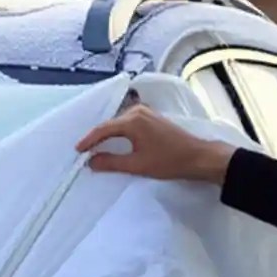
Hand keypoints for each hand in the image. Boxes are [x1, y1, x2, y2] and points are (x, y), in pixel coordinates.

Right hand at [76, 101, 236, 184]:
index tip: (77, 151)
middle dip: (96, 136)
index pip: (103, 129)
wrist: (199, 157)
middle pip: (110, 123)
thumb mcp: (137, 165)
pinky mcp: (152, 117)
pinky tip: (115, 140)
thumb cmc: (169, 161)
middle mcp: (138, 111)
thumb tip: (91, 161)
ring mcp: (146, 112)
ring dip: (108, 134)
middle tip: (84, 149)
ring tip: (96, 146)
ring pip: (119, 122)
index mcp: (132, 120)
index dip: (88, 141)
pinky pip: (128, 122)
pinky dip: (119, 131)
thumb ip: (111, 162)